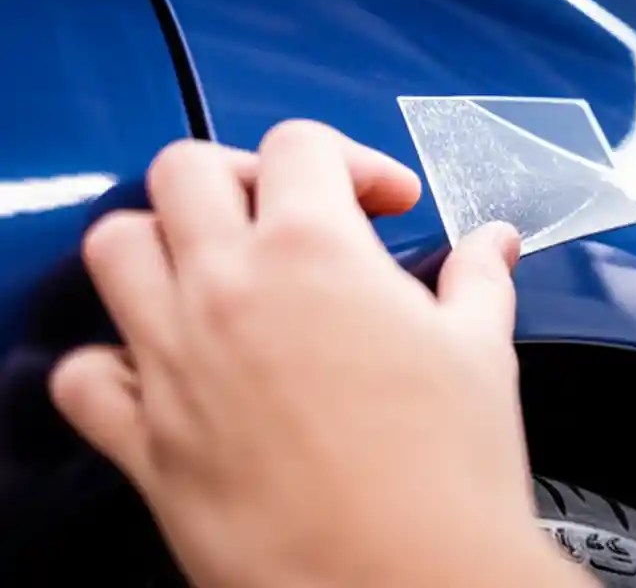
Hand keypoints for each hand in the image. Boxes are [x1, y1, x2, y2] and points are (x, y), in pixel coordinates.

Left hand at [48, 121, 594, 587]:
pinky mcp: (145, 440)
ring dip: (162, 243)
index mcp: (314, 251)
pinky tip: (166, 367)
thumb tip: (492, 243)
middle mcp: (228, 290)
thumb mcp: (482, 351)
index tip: (383, 202)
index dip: (352, 160)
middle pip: (185, 171)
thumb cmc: (447, 475)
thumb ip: (479, 277)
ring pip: (115, 250)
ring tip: (216, 271)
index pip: (301, 146)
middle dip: (241, 176)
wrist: (405, 582)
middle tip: (288, 214)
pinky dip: (114, 359)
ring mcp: (174, 361)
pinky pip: (87, 375)